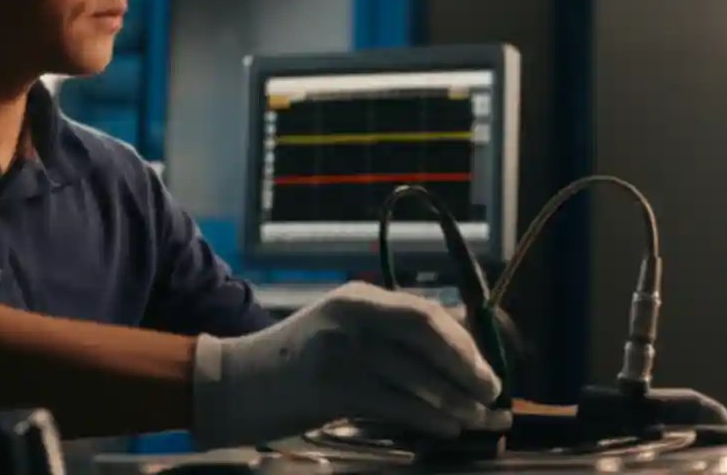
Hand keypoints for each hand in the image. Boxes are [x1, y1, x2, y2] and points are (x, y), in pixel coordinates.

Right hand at [189, 281, 510, 448]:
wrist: (233, 384)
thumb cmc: (291, 364)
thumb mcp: (339, 331)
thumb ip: (385, 332)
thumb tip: (452, 344)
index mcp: (358, 298)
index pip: (425, 311)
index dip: (462, 340)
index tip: (484, 366)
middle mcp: (354, 315)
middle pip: (428, 334)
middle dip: (467, 365)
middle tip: (493, 392)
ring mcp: (343, 349)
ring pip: (417, 374)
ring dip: (455, 401)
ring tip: (478, 420)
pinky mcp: (334, 386)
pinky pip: (396, 402)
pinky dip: (428, 417)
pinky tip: (447, 429)